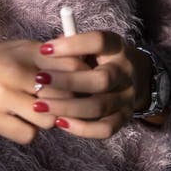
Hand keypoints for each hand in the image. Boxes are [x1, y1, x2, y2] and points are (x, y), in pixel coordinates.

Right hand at [0, 40, 89, 144]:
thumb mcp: (12, 48)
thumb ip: (43, 53)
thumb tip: (80, 60)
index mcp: (24, 51)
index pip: (69, 63)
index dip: (81, 77)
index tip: (83, 84)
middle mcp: (15, 72)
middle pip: (63, 93)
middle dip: (69, 103)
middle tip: (66, 105)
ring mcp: (3, 97)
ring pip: (48, 117)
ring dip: (49, 119)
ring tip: (40, 113)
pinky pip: (28, 135)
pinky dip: (29, 132)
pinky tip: (21, 122)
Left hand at [34, 30, 153, 138]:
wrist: (131, 76)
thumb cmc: (99, 57)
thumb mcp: (90, 46)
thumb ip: (71, 47)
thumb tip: (45, 51)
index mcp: (116, 47)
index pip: (98, 42)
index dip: (72, 45)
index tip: (44, 49)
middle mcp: (125, 72)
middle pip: (101, 80)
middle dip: (67, 81)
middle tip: (39, 79)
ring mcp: (127, 97)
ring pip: (99, 106)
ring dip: (67, 107)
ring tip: (39, 105)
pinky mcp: (124, 118)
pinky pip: (104, 128)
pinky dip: (81, 128)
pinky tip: (59, 121)